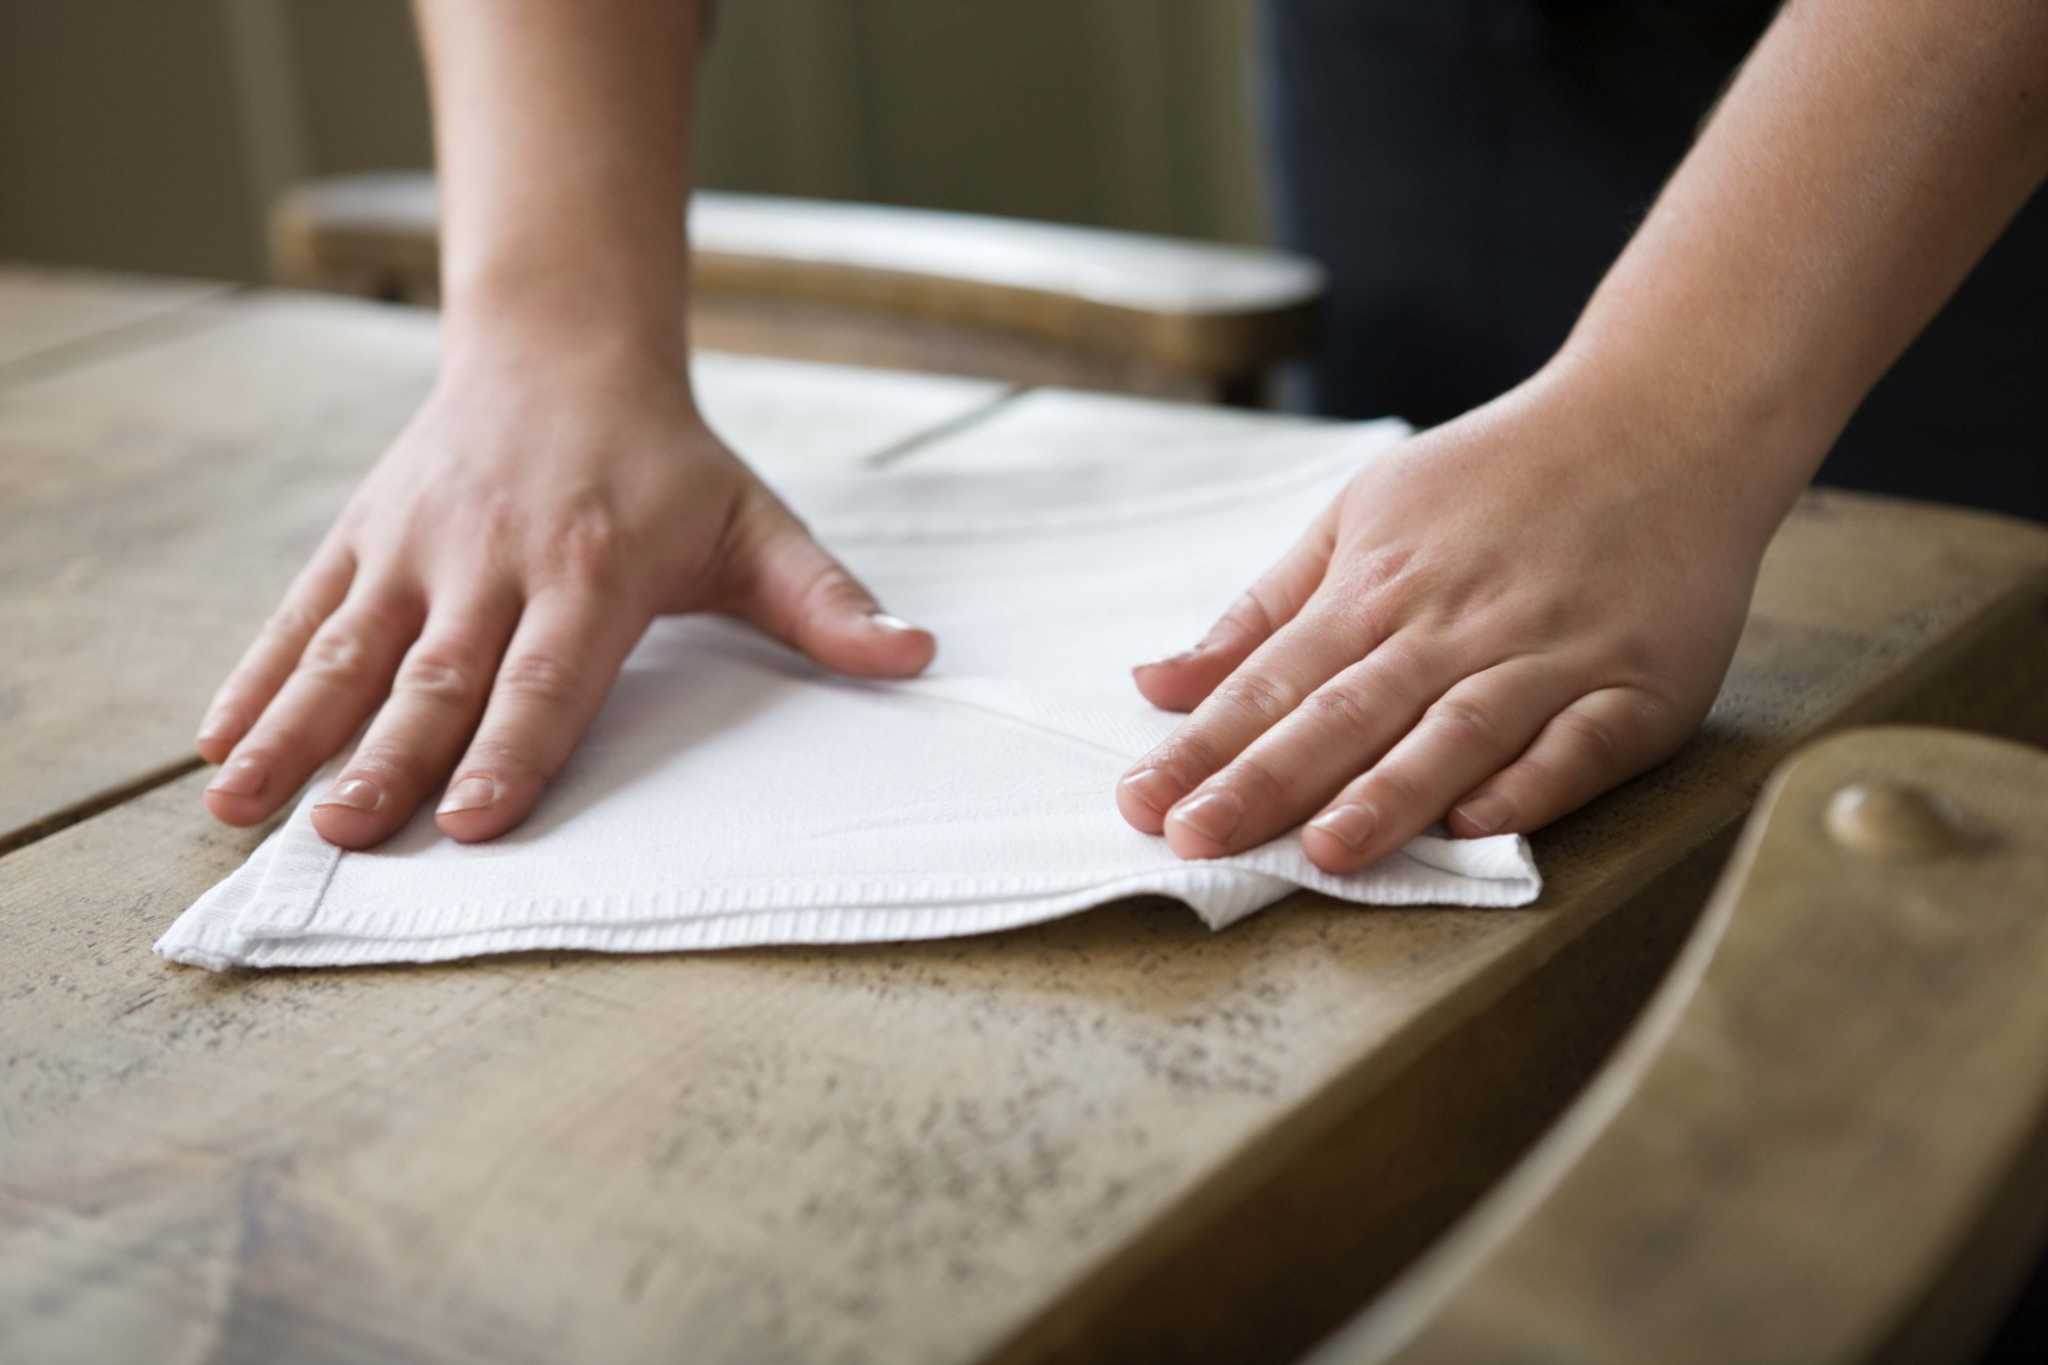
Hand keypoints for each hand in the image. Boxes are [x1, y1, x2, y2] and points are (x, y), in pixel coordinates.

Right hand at [195, 337, 933, 847]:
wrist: (562, 349)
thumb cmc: (671, 464)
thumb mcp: (759, 526)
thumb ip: (828, 604)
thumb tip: (919, 658)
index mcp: (595, 570)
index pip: (549, 677)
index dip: (510, 748)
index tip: (471, 820)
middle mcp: (496, 559)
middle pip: (436, 674)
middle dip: (388, 758)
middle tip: (344, 835)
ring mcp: (418, 544)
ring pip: (349, 646)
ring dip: (297, 726)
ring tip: (241, 803)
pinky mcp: (365, 534)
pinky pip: (303, 609)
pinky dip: (259, 674)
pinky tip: (219, 741)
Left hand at [1115, 367, 1780, 869]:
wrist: (1664, 413)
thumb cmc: (1495, 478)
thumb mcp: (1359, 516)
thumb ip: (1261, 612)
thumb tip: (1154, 683)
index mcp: (1377, 586)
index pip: (1273, 680)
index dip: (1204, 746)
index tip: (1140, 804)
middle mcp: (1453, 624)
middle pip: (1347, 712)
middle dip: (1265, 780)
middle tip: (1193, 840)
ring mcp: (1549, 654)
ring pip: (1457, 731)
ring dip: (1390, 792)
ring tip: (1323, 851)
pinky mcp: (1638, 685)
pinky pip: (1581, 743)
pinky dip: (1532, 783)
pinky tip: (1479, 824)